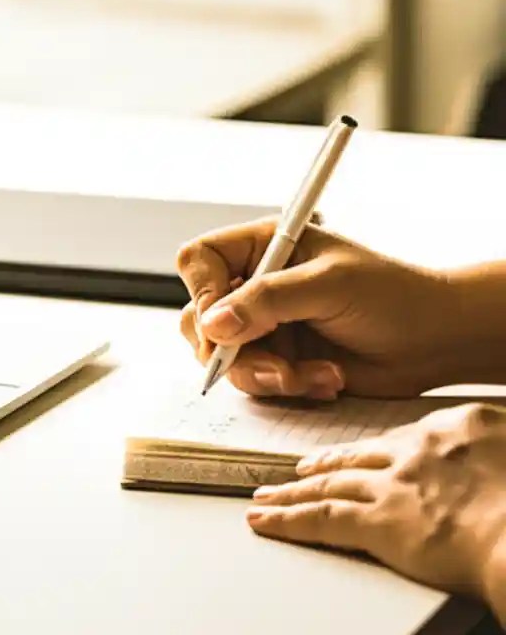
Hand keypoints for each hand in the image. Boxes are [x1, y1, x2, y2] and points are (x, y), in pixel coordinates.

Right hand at [175, 217, 459, 398]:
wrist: (434, 342)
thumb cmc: (395, 298)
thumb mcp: (329, 286)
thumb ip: (267, 301)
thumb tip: (214, 324)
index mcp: (264, 247)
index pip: (199, 262)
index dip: (203, 292)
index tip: (223, 323)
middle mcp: (255, 285)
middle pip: (199, 318)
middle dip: (233, 350)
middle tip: (272, 364)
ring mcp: (263, 326)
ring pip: (223, 358)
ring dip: (266, 374)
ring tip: (312, 373)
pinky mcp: (276, 360)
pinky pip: (253, 382)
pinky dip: (286, 387)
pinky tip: (325, 378)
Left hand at [246, 403, 505, 598]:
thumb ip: (499, 452)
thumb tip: (494, 468)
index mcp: (461, 427)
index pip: (406, 436)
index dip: (376, 449)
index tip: (364, 454)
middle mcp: (419, 449)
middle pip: (359, 457)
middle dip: (324, 465)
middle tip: (301, 469)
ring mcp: (395, 484)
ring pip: (329, 486)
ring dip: (293, 491)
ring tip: (267, 496)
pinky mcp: (379, 522)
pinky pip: (319, 520)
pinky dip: (286, 519)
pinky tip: (264, 521)